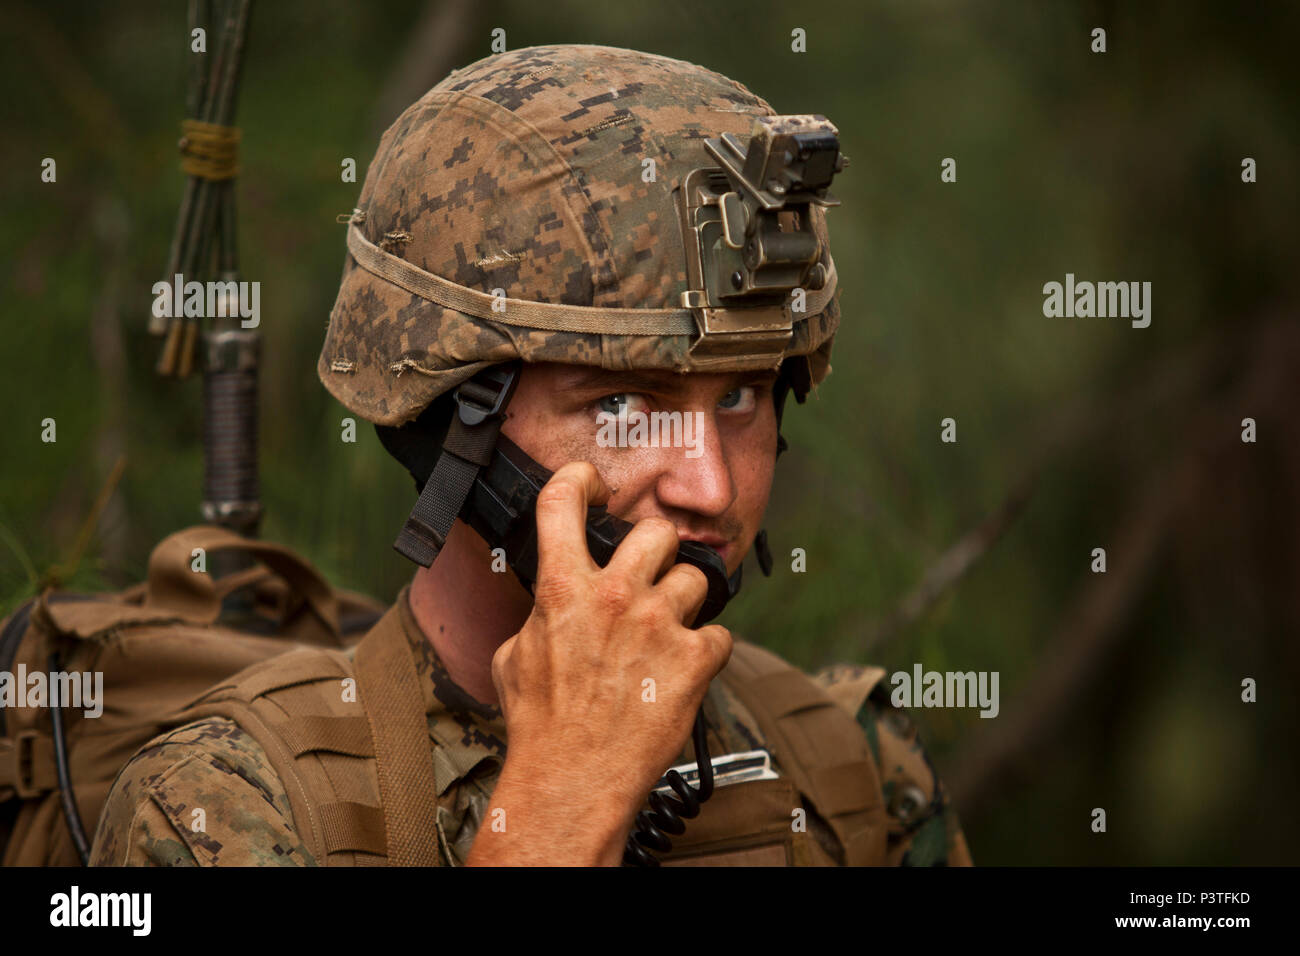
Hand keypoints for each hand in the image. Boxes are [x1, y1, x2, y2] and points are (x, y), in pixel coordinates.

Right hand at [469, 461, 731, 864]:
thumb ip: (541, 614)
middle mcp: (613, 595)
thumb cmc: (541, 724)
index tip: (594, 486)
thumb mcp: (514, 655)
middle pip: (656, 531)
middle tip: (648, 579)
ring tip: (668, 632)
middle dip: (656, 552)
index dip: (582, 480)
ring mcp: (658, 624)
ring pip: (696, 577)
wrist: (572, 779)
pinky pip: (720, 635)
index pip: (564, 499)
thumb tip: (551, 603)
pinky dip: (706, 652)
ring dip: (686, 601)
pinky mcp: (693, 659)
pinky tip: (684, 670)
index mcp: (562, 588)